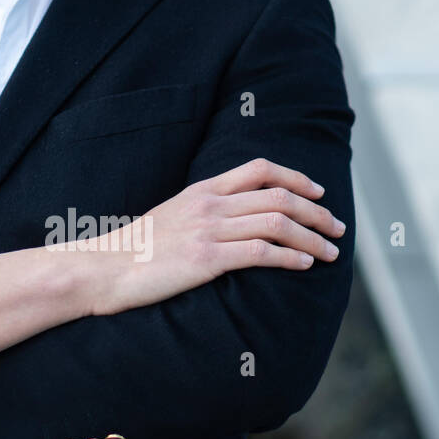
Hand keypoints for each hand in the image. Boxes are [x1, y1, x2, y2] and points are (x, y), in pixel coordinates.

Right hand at [90, 157, 343, 315]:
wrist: (100, 269)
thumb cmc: (131, 252)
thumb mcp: (169, 219)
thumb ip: (200, 214)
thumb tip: (228, 223)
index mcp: (201, 191)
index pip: (259, 169)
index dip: (296, 178)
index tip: (318, 193)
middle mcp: (210, 204)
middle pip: (279, 196)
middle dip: (317, 212)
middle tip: (338, 228)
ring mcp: (209, 230)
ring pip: (278, 223)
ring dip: (312, 237)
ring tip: (330, 252)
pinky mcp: (206, 259)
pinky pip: (261, 253)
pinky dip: (290, 257)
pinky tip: (305, 265)